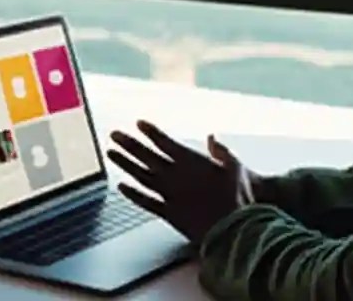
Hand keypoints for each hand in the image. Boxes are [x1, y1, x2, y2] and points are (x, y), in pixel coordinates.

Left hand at [107, 120, 257, 244]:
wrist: (239, 228)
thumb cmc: (241, 197)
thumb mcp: (237, 167)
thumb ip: (221, 151)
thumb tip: (211, 137)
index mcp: (193, 162)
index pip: (166, 143)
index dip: (151, 132)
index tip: (138, 124)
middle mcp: (177, 177)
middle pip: (147, 156)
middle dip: (130, 144)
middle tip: (114, 134)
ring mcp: (171, 195)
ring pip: (142, 176)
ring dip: (125, 164)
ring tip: (112, 153)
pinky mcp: (170, 214)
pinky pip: (146, 202)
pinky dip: (133, 194)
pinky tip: (122, 187)